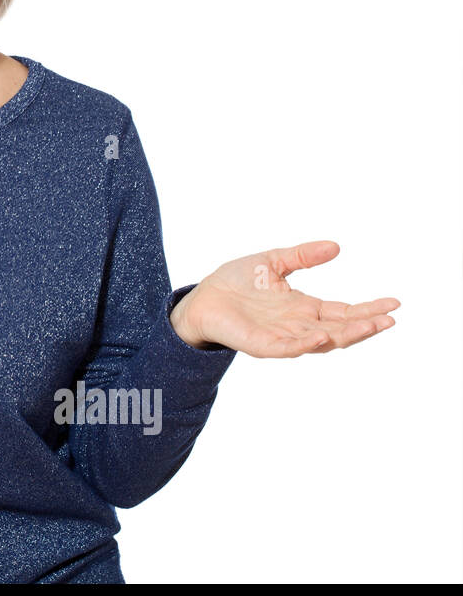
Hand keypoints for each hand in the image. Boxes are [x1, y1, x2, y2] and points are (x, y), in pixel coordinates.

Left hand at [169, 240, 398, 357]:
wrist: (201, 298)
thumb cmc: (235, 283)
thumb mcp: (273, 262)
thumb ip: (303, 256)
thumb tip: (336, 246)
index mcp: (304, 308)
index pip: (343, 312)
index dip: (368, 309)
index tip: (394, 304)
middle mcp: (298, 326)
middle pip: (340, 330)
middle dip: (365, 325)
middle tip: (390, 319)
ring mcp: (281, 337)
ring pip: (321, 342)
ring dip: (345, 336)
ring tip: (368, 326)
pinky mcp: (261, 344)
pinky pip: (286, 348)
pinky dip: (304, 345)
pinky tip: (320, 338)